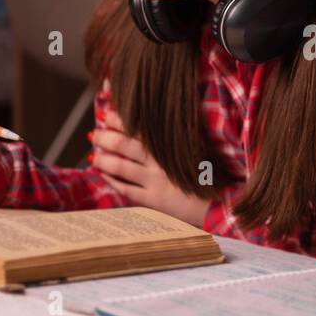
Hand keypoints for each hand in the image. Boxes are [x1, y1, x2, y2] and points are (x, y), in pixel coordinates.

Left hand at [90, 107, 212, 227]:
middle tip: (94, 133)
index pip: (138, 126)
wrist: (222, 202)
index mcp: (170, 144)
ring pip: (120, 167)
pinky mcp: (153, 200)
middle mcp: (159, 161)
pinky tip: (103, 175)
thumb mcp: (199, 144)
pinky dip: (112, 180)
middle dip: (105, 137)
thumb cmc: (212, 170)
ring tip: (93, 154)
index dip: (119, 119)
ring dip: (103, 159)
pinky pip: (126, 189)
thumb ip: (178, 131)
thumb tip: (156, 118)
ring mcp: (154, 181)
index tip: (106, 114)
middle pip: (124, 144)